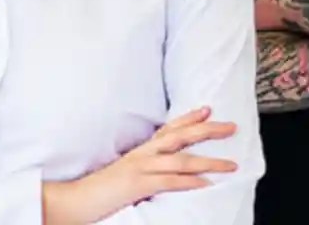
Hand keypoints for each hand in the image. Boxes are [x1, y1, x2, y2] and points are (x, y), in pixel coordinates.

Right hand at [41, 107, 236, 224]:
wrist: (77, 199)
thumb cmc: (102, 190)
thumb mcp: (126, 173)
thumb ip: (145, 169)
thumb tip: (165, 171)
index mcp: (139, 151)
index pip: (168, 129)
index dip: (189, 118)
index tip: (208, 109)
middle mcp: (142, 155)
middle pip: (180, 137)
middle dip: (208, 131)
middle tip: (231, 126)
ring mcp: (140, 168)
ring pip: (181, 160)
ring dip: (209, 162)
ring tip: (231, 164)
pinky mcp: (137, 185)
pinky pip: (169, 182)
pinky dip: (190, 182)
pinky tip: (206, 184)